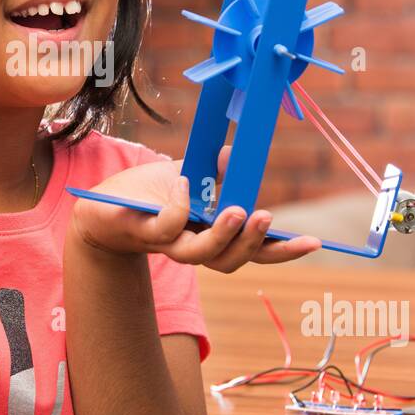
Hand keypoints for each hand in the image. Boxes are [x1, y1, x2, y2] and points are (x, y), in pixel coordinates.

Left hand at [70, 144, 320, 272]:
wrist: (98, 207)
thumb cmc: (148, 194)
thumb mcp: (187, 175)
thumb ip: (214, 172)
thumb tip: (237, 154)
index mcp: (212, 235)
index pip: (253, 251)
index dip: (283, 250)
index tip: (315, 243)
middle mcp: (193, 246)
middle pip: (231, 261)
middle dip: (253, 243)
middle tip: (267, 219)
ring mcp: (168, 243)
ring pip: (200, 255)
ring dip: (223, 235)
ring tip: (237, 210)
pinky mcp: (142, 232)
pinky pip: (164, 228)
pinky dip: (178, 210)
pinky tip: (186, 187)